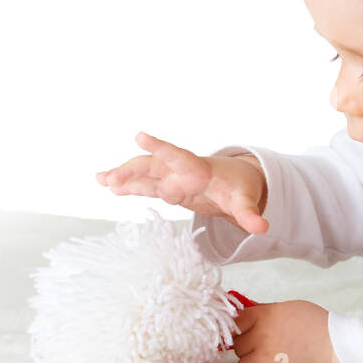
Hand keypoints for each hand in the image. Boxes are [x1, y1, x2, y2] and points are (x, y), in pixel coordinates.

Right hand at [95, 131, 268, 233]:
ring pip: (143, 172)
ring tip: (100, 178)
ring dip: (123, 175)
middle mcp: (180, 169)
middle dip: (133, 170)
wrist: (236, 179)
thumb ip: (250, 213)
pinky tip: (105, 184)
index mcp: (198, 169)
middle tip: (112, 179)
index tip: (140, 136)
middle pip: (153, 165)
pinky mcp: (165, 186)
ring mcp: (170, 176)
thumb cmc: (240, 187)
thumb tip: (263, 227)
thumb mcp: (245, 200)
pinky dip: (125, 185)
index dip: (159, 147)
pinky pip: (142, 184)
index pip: (177, 156)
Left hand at [232, 300, 362, 362]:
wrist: (336, 351)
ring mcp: (265, 358)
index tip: (246, 329)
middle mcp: (262, 337)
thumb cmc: (317, 326)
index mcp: (266, 316)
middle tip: (262, 344)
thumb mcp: (290, 308)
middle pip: (237, 343)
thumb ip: (266, 310)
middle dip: (246, 344)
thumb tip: (244, 311)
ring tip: (266, 358)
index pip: (235, 320)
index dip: (239, 325)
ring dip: (250, 362)